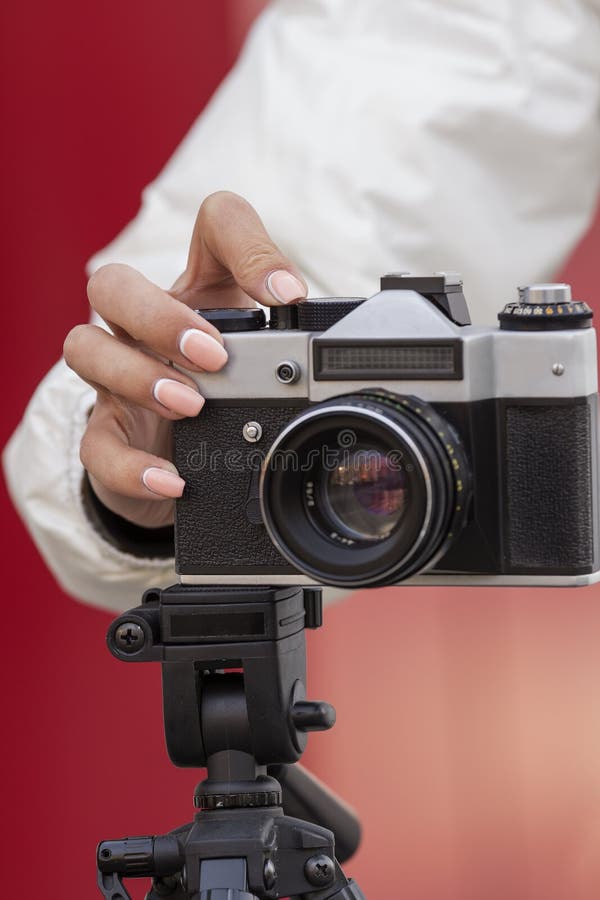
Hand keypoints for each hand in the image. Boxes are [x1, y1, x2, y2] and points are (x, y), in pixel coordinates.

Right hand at [63, 191, 306, 528]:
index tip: (287, 295)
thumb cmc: (230, 394)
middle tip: (214, 355)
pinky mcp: (109, 435)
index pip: (216, 226)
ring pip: (84, 348)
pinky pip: (98, 444)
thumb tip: (338, 361)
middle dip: (161, 315)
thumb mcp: (268, 364)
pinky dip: (132, 464)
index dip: (247, 244)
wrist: (186, 460)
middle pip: (114, 283)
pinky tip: (172, 478)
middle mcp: (145, 327)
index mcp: (200, 293)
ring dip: (138, 375)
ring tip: (192, 406)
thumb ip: (296, 355)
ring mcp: (117, 379)